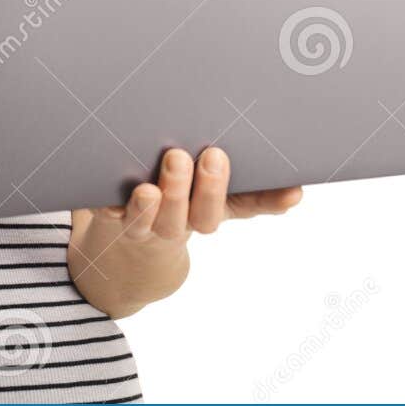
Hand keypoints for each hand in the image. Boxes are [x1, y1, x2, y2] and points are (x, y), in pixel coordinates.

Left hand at [97, 145, 304, 235]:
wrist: (127, 249)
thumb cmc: (178, 205)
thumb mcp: (215, 199)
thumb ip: (252, 194)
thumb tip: (296, 190)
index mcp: (208, 212)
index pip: (243, 208)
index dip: (268, 201)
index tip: (291, 189)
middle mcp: (178, 223)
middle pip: (196, 216)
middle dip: (205, 189)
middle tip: (210, 156)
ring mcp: (143, 223)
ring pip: (150, 220)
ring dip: (153, 205)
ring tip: (154, 182)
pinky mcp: (109, 216)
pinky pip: (108, 214)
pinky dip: (108, 205)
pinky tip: (111, 192)